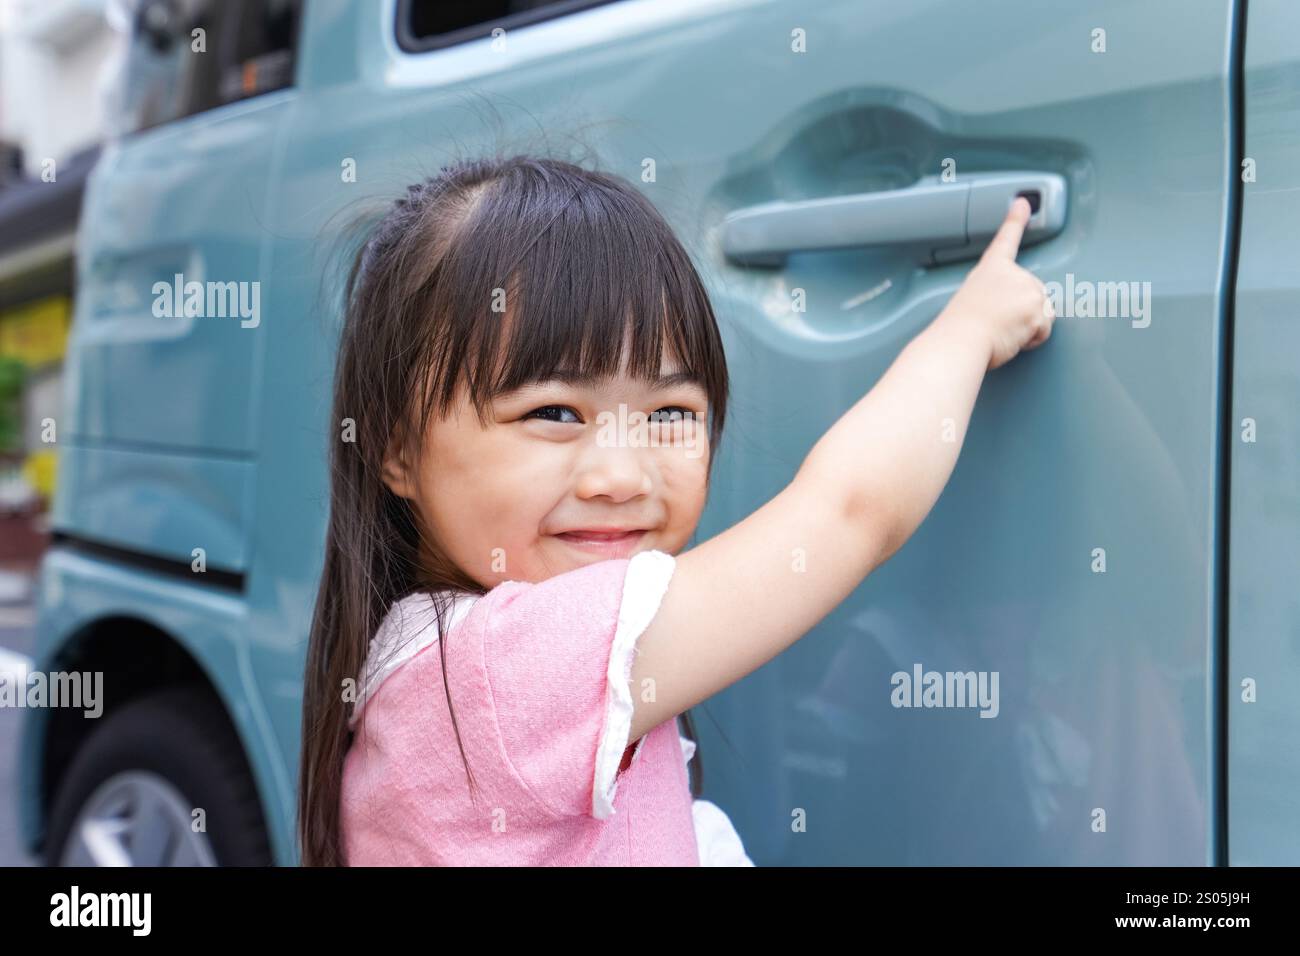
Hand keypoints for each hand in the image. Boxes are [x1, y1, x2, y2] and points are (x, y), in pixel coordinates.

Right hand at [938, 197, 1055, 369]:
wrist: (961, 340)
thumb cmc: (960, 328)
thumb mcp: (972, 298)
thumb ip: (996, 292)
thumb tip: (1009, 306)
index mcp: (992, 268)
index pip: (1006, 238)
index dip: (1015, 219)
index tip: (1022, 203)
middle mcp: (1014, 274)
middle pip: (1034, 291)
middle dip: (1024, 311)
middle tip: (999, 322)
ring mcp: (1028, 290)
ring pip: (1043, 311)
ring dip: (1029, 326)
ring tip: (1004, 331)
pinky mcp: (1038, 310)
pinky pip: (1045, 330)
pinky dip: (1033, 339)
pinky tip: (1012, 338)